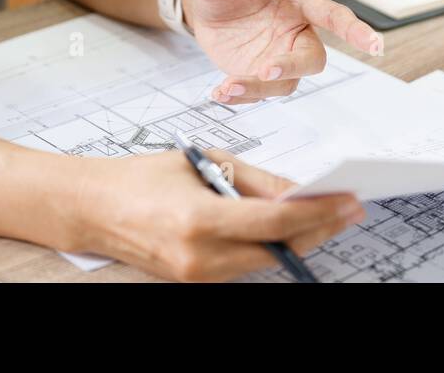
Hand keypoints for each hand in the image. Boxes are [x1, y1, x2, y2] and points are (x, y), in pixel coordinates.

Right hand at [71, 149, 363, 281]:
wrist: (93, 208)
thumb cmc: (142, 177)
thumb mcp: (204, 161)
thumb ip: (256, 179)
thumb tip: (301, 190)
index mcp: (198, 219)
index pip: (275, 221)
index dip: (318, 212)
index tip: (347, 200)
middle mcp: (199, 255)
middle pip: (279, 249)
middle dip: (320, 229)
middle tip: (350, 209)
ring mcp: (197, 275)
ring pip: (266, 261)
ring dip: (299, 239)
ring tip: (328, 215)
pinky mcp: (195, 282)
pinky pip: (245, 266)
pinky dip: (271, 247)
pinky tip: (290, 229)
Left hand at [181, 0, 382, 102]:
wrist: (203, 5)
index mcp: (296, 1)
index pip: (333, 15)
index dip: (355, 30)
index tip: (375, 45)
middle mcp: (294, 31)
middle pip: (312, 59)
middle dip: (292, 67)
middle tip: (265, 71)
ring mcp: (279, 55)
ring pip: (284, 83)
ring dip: (258, 89)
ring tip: (226, 87)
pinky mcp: (260, 72)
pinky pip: (260, 92)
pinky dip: (241, 97)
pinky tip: (220, 92)